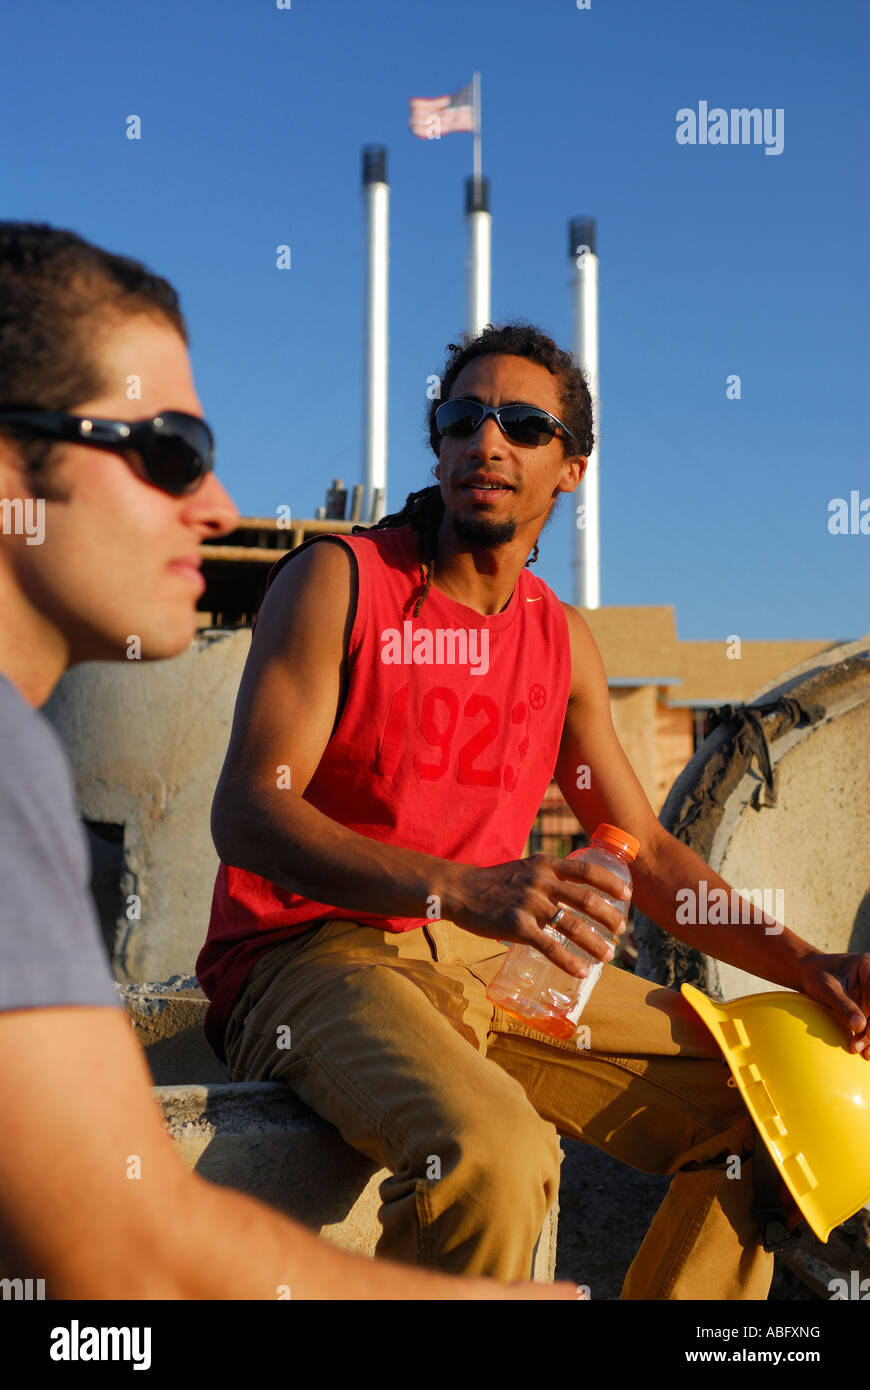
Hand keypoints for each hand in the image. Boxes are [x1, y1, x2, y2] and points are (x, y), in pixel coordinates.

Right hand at [446, 853, 630, 979]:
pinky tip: (582, 972)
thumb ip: (549, 876)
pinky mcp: (518, 926)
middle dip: (609, 917)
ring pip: (573, 926)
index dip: (611, 882)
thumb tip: (576, 890)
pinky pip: (550, 947)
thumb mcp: (525, 868)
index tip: (627, 894)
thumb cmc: (495, 881)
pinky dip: (570, 962)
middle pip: (586, 900)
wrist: (461, 890)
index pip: (587, 870)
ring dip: (595, 943)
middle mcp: (541, 881)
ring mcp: (529, 904)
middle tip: (621, 930)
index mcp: (545, 864)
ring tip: (608, 955)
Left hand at [797, 951, 869, 1057]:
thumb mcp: (826, 988)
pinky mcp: (867, 1009)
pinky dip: (868, 1038)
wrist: (806, 975)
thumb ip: (843, 1006)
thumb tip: (860, 1026)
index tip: (866, 1029)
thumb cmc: (815, 976)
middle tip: (861, 1047)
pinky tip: (865, 1052)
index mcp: (868, 968)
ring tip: (863, 1053)